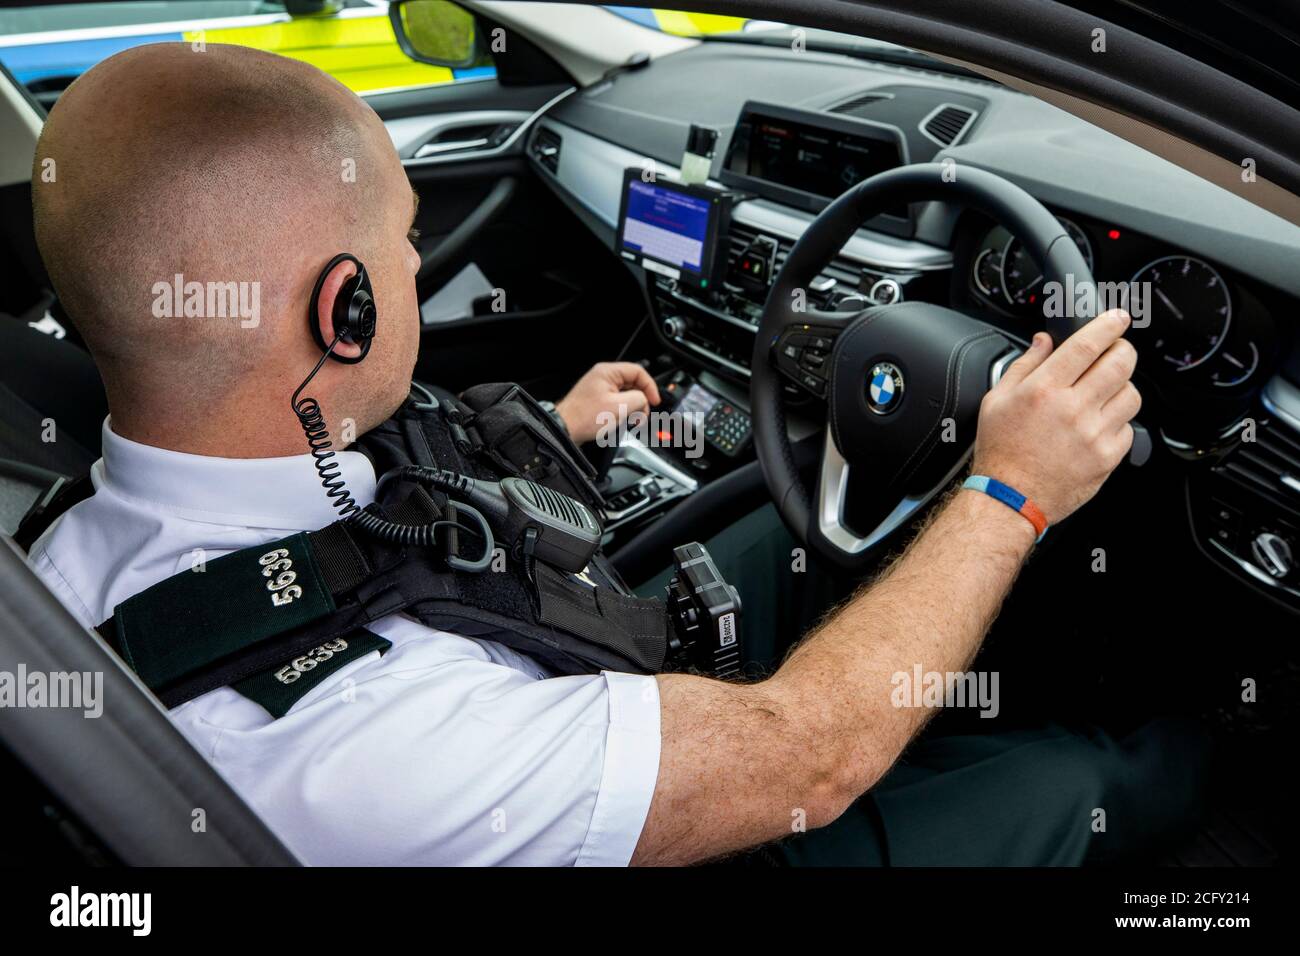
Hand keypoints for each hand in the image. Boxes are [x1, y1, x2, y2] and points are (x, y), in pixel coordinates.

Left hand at [555, 361, 661, 444]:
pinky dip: (623, 410)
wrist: (564, 430)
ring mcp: (600, 388)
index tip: (654, 401)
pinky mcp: (598, 399)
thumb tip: (644, 400)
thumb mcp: (619, 407)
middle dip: (641, 400)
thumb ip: (638, 399)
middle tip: (642, 414)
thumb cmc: (584, 418)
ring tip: (631, 420)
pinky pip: (617, 401)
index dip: (650, 386)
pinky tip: (622, 421)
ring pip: (626, 393)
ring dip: (633, 407)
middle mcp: (603, 377)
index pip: (638, 372)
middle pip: (633, 383)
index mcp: (608, 372)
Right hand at [972, 308, 1139, 524]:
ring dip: (1122, 386)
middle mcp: (1072, 409)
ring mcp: (1094, 434)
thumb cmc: (1001, 452)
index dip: (1108, 325)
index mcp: (1043, 390)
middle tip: (1116, 351)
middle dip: (1123, 349)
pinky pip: (1129, 428)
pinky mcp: (1107, 457)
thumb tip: (1044, 341)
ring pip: (1132, 394)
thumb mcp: (996, 401)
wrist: (1009, 498)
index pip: (1087, 345)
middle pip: (1121, 363)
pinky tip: (1099, 425)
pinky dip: (1118, 422)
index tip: (1117, 319)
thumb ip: (1023, 365)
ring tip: (1105, 392)